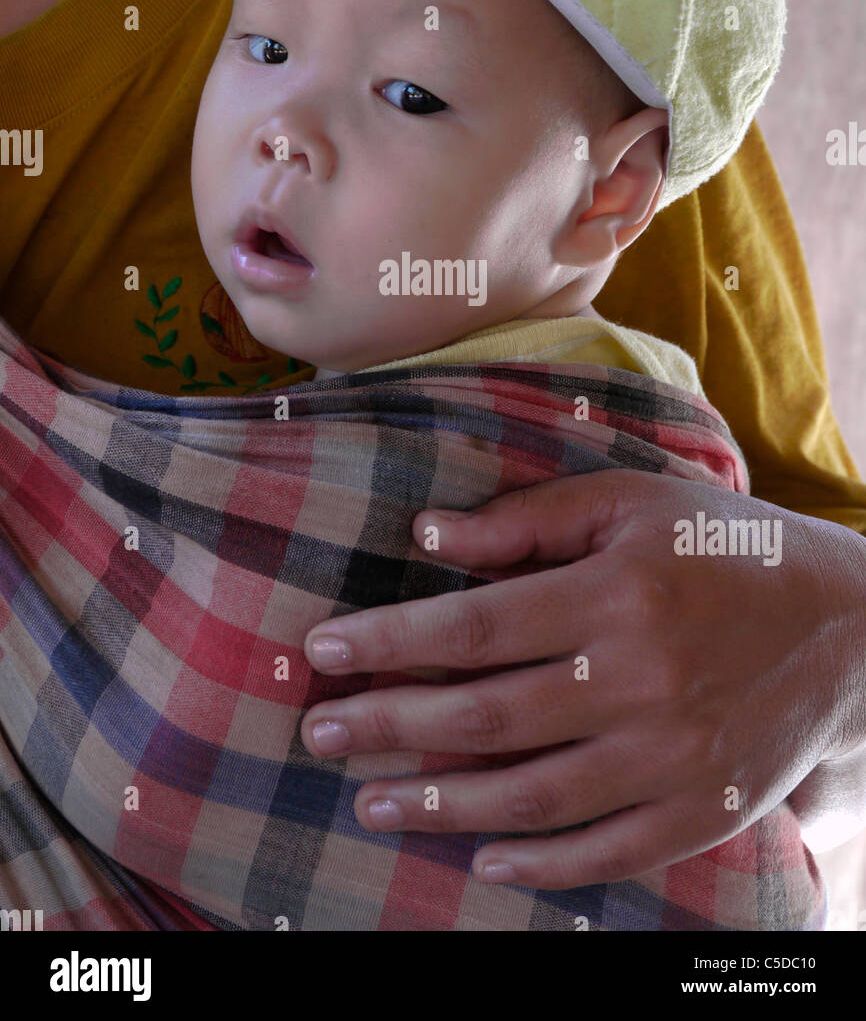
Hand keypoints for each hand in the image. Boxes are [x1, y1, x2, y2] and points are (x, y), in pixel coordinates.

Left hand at [300, 470, 865, 888]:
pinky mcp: (705, 811)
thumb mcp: (633, 500)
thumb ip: (528, 520)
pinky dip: (540, 862)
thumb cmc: (724, 545)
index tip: (323, 651)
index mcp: (619, 592)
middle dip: (389, 727)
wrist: (848, 626)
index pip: (475, 623)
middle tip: (321, 735)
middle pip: (488, 715)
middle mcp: (642, 680)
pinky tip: (482, 854)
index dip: (390, 640)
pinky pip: (608, 852)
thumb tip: (426, 536)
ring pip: (533, 795)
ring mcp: (674, 758)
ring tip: (373, 801)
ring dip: (441, 804)